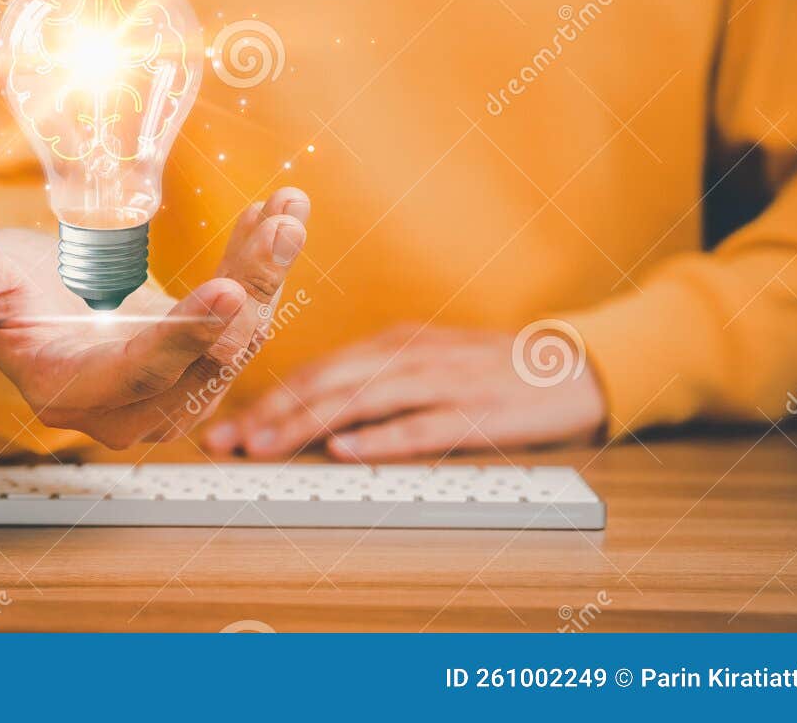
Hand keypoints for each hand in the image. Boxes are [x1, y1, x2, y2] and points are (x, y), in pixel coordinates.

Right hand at [0, 189, 309, 448]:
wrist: (48, 297)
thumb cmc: (12, 286)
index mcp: (76, 392)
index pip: (142, 373)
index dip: (188, 336)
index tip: (232, 291)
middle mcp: (135, 405)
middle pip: (208, 361)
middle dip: (250, 293)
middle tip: (279, 231)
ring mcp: (179, 385)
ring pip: (241, 338)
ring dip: (269, 272)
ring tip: (286, 210)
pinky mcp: (209, 356)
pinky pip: (250, 315)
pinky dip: (265, 263)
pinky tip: (275, 212)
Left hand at [203, 324, 605, 459]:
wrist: (569, 366)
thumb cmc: (490, 371)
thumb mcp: (425, 364)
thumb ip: (375, 383)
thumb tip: (316, 415)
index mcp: (391, 344)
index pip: (315, 371)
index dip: (266, 398)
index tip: (226, 426)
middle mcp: (406, 355)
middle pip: (325, 381)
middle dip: (269, 412)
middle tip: (228, 441)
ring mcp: (439, 381)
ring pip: (359, 400)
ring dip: (306, 424)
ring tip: (266, 446)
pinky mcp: (472, 410)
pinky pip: (418, 426)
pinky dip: (379, 438)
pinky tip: (345, 451)